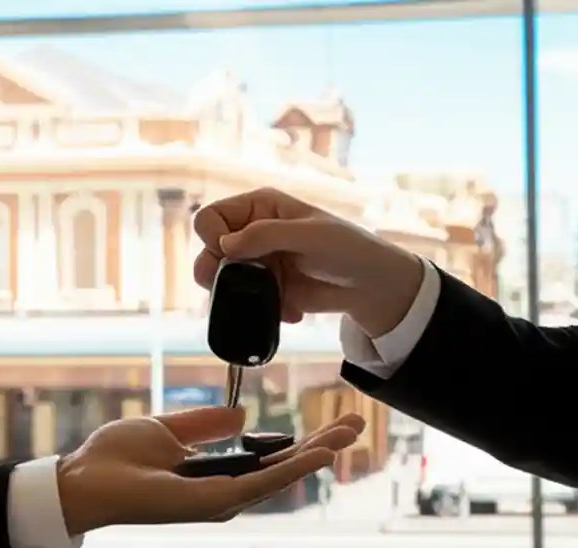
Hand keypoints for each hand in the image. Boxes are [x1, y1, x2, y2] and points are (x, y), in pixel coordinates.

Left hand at [56, 407, 364, 534]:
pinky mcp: (213, 502)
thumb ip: (205, 424)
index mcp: (214, 474)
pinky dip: (291, 468)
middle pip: (284, 468)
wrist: (86, 478)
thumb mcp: (167, 428)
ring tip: (349, 434)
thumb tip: (241, 414)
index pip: (268, 458)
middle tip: (357, 424)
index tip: (331, 423)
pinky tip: (316, 454)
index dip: (301, 442)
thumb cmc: (115, 458)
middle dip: (322, 446)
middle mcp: (223, 492)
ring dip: (317, 455)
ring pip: (281, 476)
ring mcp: (220, 500)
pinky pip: (261, 482)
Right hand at [193, 187, 423, 336]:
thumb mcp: (308, 235)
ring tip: (269, 299)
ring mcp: (257, 264)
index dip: (214, 238)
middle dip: (218, 273)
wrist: (370, 286)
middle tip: (238, 285)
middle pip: (207, 252)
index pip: (210, 218)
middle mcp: (251, 233)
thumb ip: (265, 235)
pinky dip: (262, 311)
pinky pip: (244, 303)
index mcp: (258, 207)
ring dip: (239, 296)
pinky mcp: (265, 290)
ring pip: (220, 282)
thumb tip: (224, 245)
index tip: (232, 255)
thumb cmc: (346, 248)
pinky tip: (291, 310)